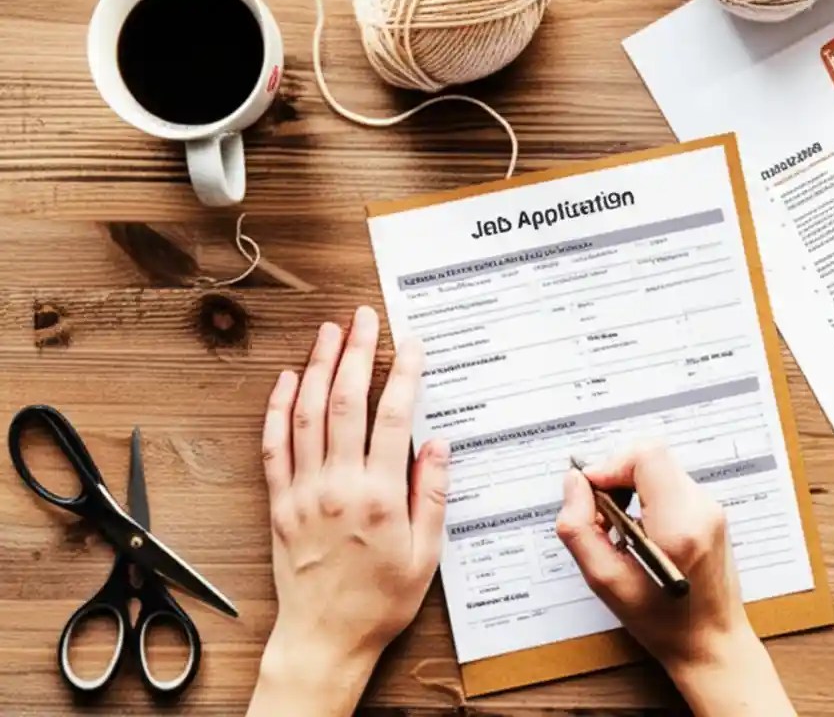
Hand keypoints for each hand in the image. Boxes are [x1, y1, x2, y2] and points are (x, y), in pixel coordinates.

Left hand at [247, 307, 448, 716]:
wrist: (326, 638)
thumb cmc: (379, 602)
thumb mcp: (425, 555)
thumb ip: (430, 495)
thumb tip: (437, 445)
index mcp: (380, 496)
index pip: (393, 416)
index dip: (403, 373)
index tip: (411, 345)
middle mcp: (338, 486)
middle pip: (345, 401)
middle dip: (356, 352)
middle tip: (364, 318)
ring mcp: (303, 492)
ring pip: (307, 414)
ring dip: (317, 367)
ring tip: (328, 332)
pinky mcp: (279, 503)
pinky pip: (274, 446)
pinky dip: (277, 409)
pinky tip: (286, 381)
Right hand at [555, 444, 793, 715]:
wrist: (712, 643)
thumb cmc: (663, 623)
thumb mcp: (606, 581)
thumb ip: (579, 528)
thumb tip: (574, 484)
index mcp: (679, 525)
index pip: (647, 456)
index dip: (611, 465)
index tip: (592, 492)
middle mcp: (702, 509)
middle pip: (651, 457)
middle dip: (617, 476)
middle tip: (600, 514)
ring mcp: (711, 509)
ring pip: (659, 470)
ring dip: (630, 488)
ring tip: (618, 529)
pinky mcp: (711, 513)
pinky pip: (670, 485)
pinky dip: (646, 498)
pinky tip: (638, 532)